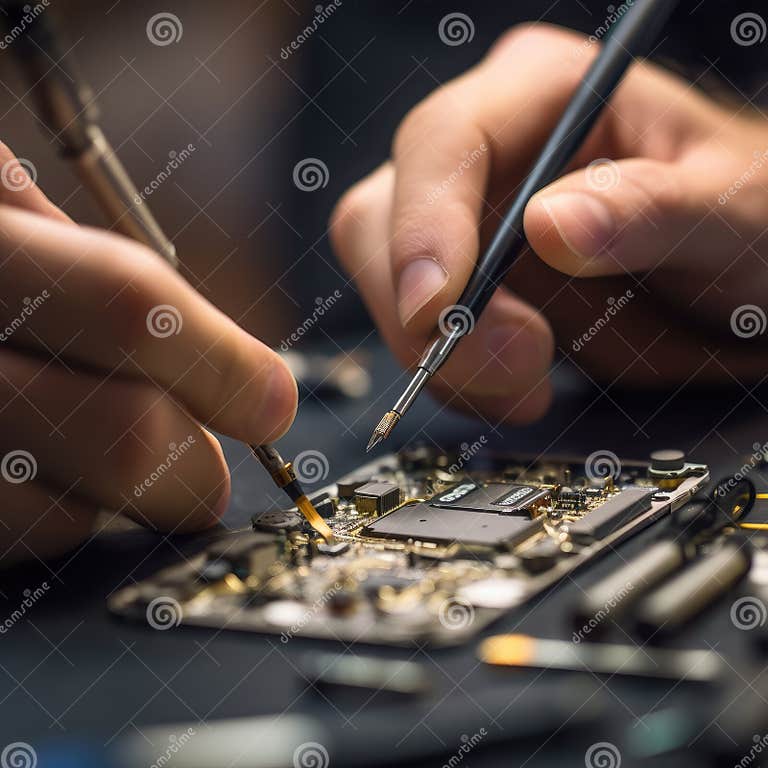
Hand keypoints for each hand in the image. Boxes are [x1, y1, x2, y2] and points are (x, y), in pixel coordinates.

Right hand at [0, 144, 296, 565]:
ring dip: (117, 505)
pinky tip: (36, 484)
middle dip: (195, 471)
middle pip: (127, 438)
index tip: (271, 402)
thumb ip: (92, 271)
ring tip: (93, 467)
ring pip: (69, 517)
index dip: (226, 365)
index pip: (135, 311)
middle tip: (204, 474)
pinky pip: (10, 547)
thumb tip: (230, 358)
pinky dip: (52, 527)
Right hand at [331, 23, 767, 425]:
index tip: (440, 310)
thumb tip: (552, 225)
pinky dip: (468, 383)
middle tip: (520, 363)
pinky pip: (425, 344)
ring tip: (540, 383)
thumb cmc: (748, 217)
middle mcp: (490, 158)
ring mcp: (469, 229)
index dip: (423, 226)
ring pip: (398, 298)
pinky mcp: (469, 292)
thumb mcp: (733, 207)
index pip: (442, 143)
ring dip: (460, 360)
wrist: (749, 279)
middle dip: (432, 314)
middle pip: (382, 225)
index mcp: (545, 95)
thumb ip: (654, 210)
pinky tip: (526, 385)